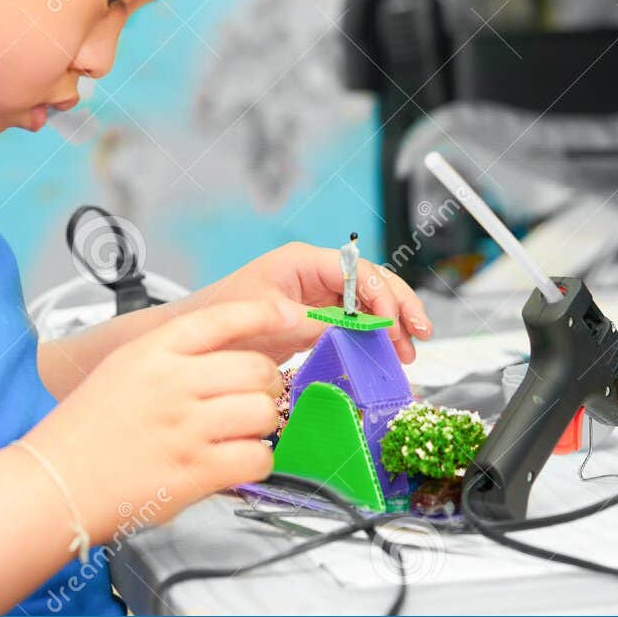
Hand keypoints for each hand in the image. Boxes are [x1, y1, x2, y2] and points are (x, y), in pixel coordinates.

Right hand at [23, 302, 292, 538]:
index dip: (265, 314)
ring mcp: (187, 428)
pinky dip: (256, 460)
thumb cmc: (86, 429)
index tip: (290, 317)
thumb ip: (174, 356)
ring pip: (264, 411)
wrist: (55, 482)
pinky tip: (235, 460)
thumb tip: (231, 356)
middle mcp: (173, 383)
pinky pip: (257, 457)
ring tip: (242, 431)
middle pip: (257, 368)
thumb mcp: (125, 368)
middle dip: (267, 383)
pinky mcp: (197, 472)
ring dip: (263, 423)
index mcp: (154, 351)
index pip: (224, 318)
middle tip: (255, 396)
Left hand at [184, 241, 433, 364]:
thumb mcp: (263, 316)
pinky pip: (355, 324)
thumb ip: (305, 321)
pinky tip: (386, 355)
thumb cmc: (221, 316)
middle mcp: (316, 274)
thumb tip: (345, 330)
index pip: (356, 271)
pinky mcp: (318, 318)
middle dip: (399, 307)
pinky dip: (374, 339)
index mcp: (303, 261)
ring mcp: (318, 296)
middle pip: (372, 283)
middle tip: (419, 335)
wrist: (198, 337)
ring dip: (392, 325)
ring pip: (369, 304)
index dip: (381, 295)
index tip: (393, 323)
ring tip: (407, 352)